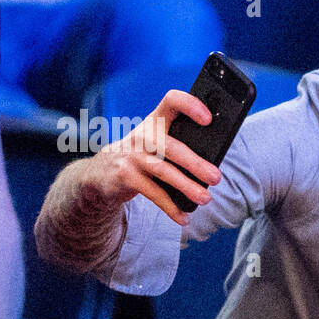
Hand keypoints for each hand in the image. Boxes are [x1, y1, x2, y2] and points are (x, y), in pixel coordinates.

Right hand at [81, 90, 220, 225]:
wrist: (102, 172)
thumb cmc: (143, 154)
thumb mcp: (158, 142)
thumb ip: (181, 144)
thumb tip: (214, 166)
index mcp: (156, 120)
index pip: (172, 101)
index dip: (189, 105)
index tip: (208, 119)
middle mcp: (143, 135)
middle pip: (172, 147)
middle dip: (195, 164)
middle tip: (216, 178)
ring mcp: (132, 156)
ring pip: (163, 171)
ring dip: (187, 187)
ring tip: (205, 198)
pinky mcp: (125, 176)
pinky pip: (153, 194)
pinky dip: (170, 207)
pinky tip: (184, 217)